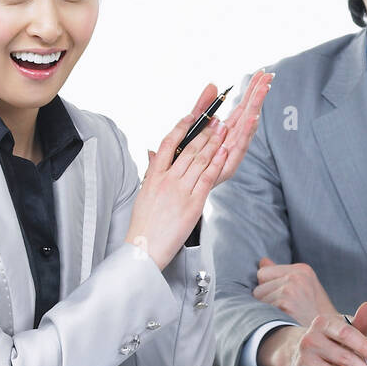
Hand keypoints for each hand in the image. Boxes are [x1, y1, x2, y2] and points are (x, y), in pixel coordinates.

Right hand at [125, 73, 272, 268]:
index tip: (191, 115)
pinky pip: (206, 178)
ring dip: (213, 141)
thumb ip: (153, 172)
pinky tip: (223, 150)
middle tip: (216, 115)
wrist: (143, 250)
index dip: (181, 127)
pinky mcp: (192, 203)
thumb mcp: (145, 194)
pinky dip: (216, 162)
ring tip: (224, 126)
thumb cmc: (144, 225)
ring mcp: (180, 190)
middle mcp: (167, 180)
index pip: (167, 144)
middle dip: (204, 130)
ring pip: (199, 159)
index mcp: (154, 176)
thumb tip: (154, 155)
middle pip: (188, 148)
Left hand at [252, 257, 337, 326]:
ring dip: (265, 310)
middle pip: (259, 285)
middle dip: (266, 299)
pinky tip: (280, 324)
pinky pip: (259, 309)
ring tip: (284, 318)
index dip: (269, 288)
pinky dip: (265, 319)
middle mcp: (296, 276)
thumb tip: (262, 260)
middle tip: (284, 312)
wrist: (329, 339)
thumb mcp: (304, 290)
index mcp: (302, 270)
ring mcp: (290, 289)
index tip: (283, 301)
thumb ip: (281, 274)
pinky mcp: (284, 304)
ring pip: (257, 298)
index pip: (264, 272)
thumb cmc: (314, 317)